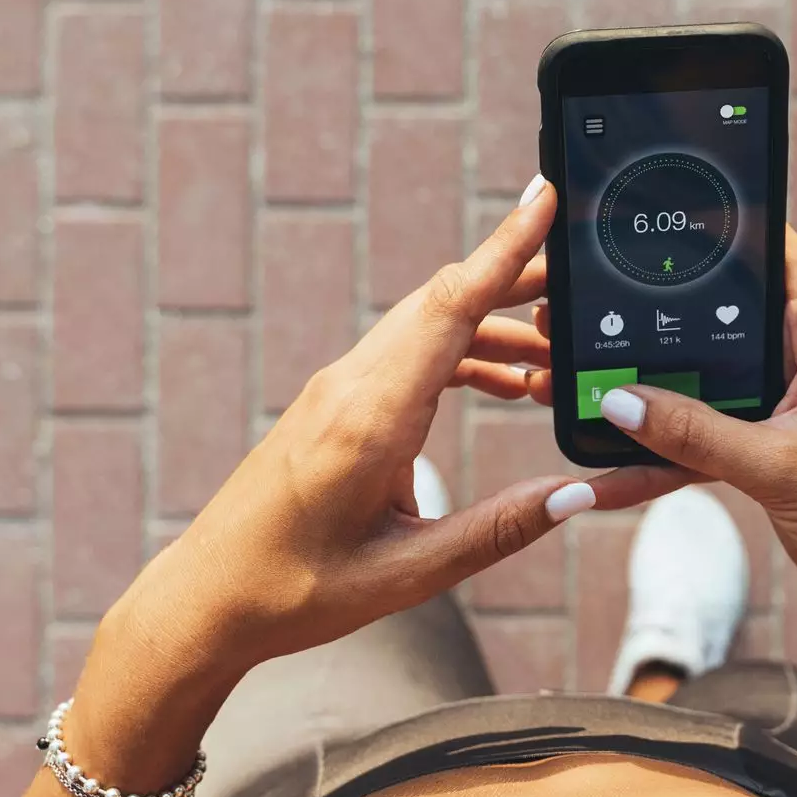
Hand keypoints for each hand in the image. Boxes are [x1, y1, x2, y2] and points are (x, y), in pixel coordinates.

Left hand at [77, 180, 680, 775]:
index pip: (450, 306)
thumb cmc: (293, 592)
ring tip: (562, 355)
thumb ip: (498, 530)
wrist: (206, 599)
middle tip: (591, 279)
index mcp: (370, 418)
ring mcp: (337, 388)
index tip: (546, 197)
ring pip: (430, 325)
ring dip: (496, 326)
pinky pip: (410, 355)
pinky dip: (464, 354)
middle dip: (521, 279)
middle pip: (447, 301)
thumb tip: (579, 493)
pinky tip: (506, 383)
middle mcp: (350, 386)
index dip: (504, 248)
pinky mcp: (334, 403)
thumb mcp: (408, 573)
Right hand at [581, 227, 796, 632]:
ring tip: (579, 381)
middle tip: (589, 304)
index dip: (723, 224)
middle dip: (657, 313)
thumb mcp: (778, 467)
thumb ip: (695, 433)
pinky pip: (698, 436)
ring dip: (647, 391)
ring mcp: (779, 402)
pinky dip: (659, 454)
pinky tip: (607, 474)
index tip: (659, 212)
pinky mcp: (763, 447)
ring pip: (699, 379)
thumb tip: (619, 400)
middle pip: (719, 311)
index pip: (774, 250)